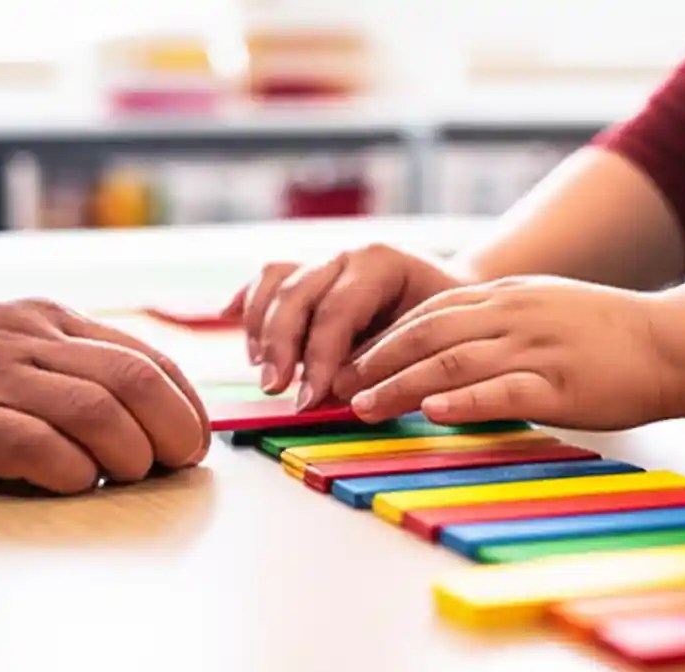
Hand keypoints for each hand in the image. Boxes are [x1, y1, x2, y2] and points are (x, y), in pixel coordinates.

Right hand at [0, 299, 209, 493]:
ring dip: (130, 455)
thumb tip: (150, 415)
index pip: (151, 359)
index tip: (194, 441)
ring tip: (126, 475)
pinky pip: (40, 447)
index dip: (188, 405)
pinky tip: (74, 481)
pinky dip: (73, 471)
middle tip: (178, 464)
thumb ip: (77, 362)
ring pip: (99, 412)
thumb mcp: (20, 339)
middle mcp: (33, 342)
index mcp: (56, 321)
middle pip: (137, 382)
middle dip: (175, 431)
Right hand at [223, 245, 462, 409]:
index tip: (307, 401)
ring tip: (262, 371)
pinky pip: (267, 280)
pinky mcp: (307, 275)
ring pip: (275, 283)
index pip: (337, 311)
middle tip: (275, 390)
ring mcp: (324, 262)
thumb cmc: (447, 325)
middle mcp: (346, 257)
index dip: (319, 358)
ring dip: (260, 328)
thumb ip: (388, 361)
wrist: (456, 299)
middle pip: (297, 294)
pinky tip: (228, 317)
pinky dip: (248, 300)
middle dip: (281, 346)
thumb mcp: (432, 341)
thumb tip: (343, 393)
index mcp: (380, 264)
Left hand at [333, 276, 672, 430]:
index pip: (429, 314)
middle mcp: (512, 315)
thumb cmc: (607, 333)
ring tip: (364, 405)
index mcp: (507, 297)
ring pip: (452, 362)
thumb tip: (450, 347)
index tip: (349, 361)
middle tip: (339, 386)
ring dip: (401, 384)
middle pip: (427, 336)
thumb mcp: (545, 307)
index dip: (383, 339)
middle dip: (376, 361)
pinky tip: (433, 412)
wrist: (671, 343)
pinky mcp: (559, 384)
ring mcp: (535, 348)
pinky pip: (502, 390)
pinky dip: (463, 401)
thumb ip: (498, 320)